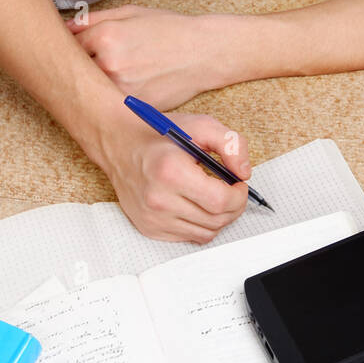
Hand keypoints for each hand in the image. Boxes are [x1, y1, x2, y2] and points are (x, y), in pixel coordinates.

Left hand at [66, 4, 225, 109]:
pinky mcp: (133, 106)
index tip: (80, 50)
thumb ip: (94, 18)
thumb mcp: (131, 12)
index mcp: (105, 35)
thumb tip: (67, 27)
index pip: (70, 46)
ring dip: (97, 84)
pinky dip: (114, 96)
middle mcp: (108, 63)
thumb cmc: (170, 29)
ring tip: (118, 75)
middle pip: (77, 70)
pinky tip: (130, 86)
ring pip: (94, 88)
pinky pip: (112, 102)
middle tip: (98, 65)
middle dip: (81, 67)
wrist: (204, 52)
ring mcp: (120, 88)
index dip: (74, 48)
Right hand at [94, 108, 251, 242]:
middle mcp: (159, 200)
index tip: (240, 184)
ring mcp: (152, 217)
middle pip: (216, 220)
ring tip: (214, 196)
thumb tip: (244, 173)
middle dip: (234, 207)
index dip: (239, 195)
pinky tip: (195, 203)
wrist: (119, 142)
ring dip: (218, 217)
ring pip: (205, 233)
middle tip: (233, 191)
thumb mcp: (201, 125)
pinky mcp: (148, 228)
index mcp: (172, 172)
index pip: (220, 201)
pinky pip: (188, 236)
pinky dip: (199, 223)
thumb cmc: (159, 134)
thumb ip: (231, 144)